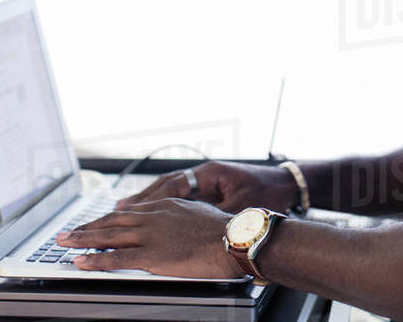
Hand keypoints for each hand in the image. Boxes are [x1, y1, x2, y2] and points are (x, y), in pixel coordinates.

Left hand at [57, 198, 242, 278]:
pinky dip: (95, 259)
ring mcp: (150, 235)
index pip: (128, 212)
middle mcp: (153, 217)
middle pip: (112, 221)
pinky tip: (81, 261)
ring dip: (82, 239)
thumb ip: (180, 214)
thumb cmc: (223, 229)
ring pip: (108, 236)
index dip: (107, 219)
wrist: (233, 238)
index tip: (94, 223)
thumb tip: (176, 219)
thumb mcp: (198, 211)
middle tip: (67, 232)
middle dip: (86, 227)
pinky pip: (116, 258)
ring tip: (65, 243)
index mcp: (164, 206)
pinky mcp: (151, 255)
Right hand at [115, 161, 299, 212]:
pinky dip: (162, 202)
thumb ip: (214, 216)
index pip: (174, 184)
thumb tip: (191, 229)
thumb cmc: (268, 192)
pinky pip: (179, 194)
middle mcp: (205, 173)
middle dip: (141, 199)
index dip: (150, 198)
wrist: (286, 185)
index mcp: (211, 172)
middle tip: (117, 208)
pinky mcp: (209, 188)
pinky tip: (148, 213)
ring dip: (148, 200)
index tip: (129, 209)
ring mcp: (206, 179)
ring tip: (122, 210)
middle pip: (166, 185)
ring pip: (170, 189)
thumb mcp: (240, 207)